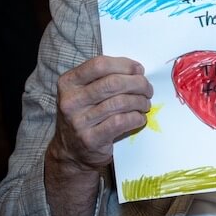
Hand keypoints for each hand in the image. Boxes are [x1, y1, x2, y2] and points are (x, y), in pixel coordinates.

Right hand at [48, 56, 152, 173]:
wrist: (72, 151)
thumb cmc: (86, 114)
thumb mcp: (85, 92)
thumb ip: (105, 77)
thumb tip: (137, 70)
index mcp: (68, 82)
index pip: (99, 65)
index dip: (125, 65)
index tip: (139, 71)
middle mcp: (70, 101)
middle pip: (113, 83)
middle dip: (138, 84)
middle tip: (148, 90)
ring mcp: (78, 121)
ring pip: (120, 102)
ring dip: (140, 102)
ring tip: (145, 104)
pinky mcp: (90, 139)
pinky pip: (121, 122)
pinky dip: (136, 118)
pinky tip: (139, 118)